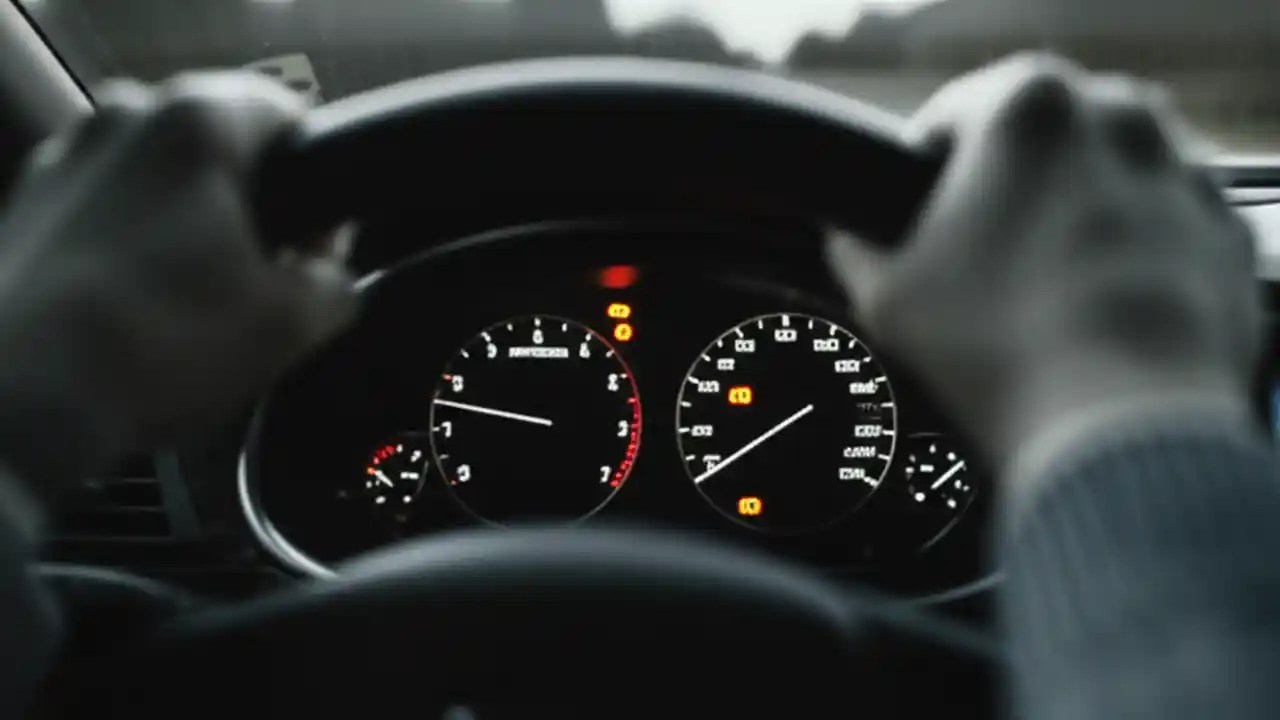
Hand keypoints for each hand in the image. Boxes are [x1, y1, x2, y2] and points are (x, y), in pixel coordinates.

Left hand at [0, 73, 355, 485]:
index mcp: (198, 122)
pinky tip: (140, 317)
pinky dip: (131, 252)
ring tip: (195, 309)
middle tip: (262, 284)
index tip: (319, 247)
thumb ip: (336, 286)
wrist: (21, 400)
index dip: (320, 188)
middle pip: (219, 151)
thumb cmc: (160, 345)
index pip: (290, 116)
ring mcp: (62, 159)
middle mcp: (123, 118)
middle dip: (249, 210)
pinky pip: (104, 215)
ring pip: (157, 183)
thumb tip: (329, 278)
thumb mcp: (290, 326)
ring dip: (187, 231)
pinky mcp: (21, 208)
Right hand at [827, 54, 1261, 479]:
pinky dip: (1125, 259)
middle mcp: (1116, 119)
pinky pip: (1156, 231)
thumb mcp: (885, 293)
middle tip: (973, 266)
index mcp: (1026, 108)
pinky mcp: (1220, 232)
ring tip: (1034, 297)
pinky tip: (1089, 314)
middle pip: (1033, 146)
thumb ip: (856, 246)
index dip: (918, 174)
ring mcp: (1181, 173)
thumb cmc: (998, 350)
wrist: (1120, 426)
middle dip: (1002, 196)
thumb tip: (852, 240)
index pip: (950, 117)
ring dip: (1064, 223)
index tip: (912, 219)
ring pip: (1100, 183)